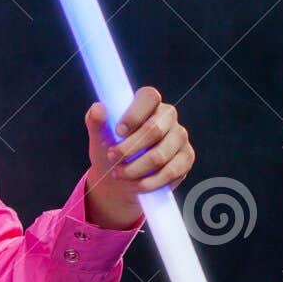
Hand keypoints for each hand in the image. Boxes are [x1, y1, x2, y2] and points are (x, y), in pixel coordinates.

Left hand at [83, 86, 194, 229]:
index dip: (134, 114)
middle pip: (154, 129)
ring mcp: (179, 136)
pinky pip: (170, 172)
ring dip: (135, 169)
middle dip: (129, 148)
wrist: (120, 178)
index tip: (117, 132)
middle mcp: (168, 116)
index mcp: (147, 103)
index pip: (149, 96)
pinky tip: (135, 184)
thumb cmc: (110, 150)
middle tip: (112, 157)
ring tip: (119, 173)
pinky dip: (149, 182)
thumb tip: (98, 108)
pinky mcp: (186, 157)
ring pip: (160, 155)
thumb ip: (95, 121)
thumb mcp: (98, 136)